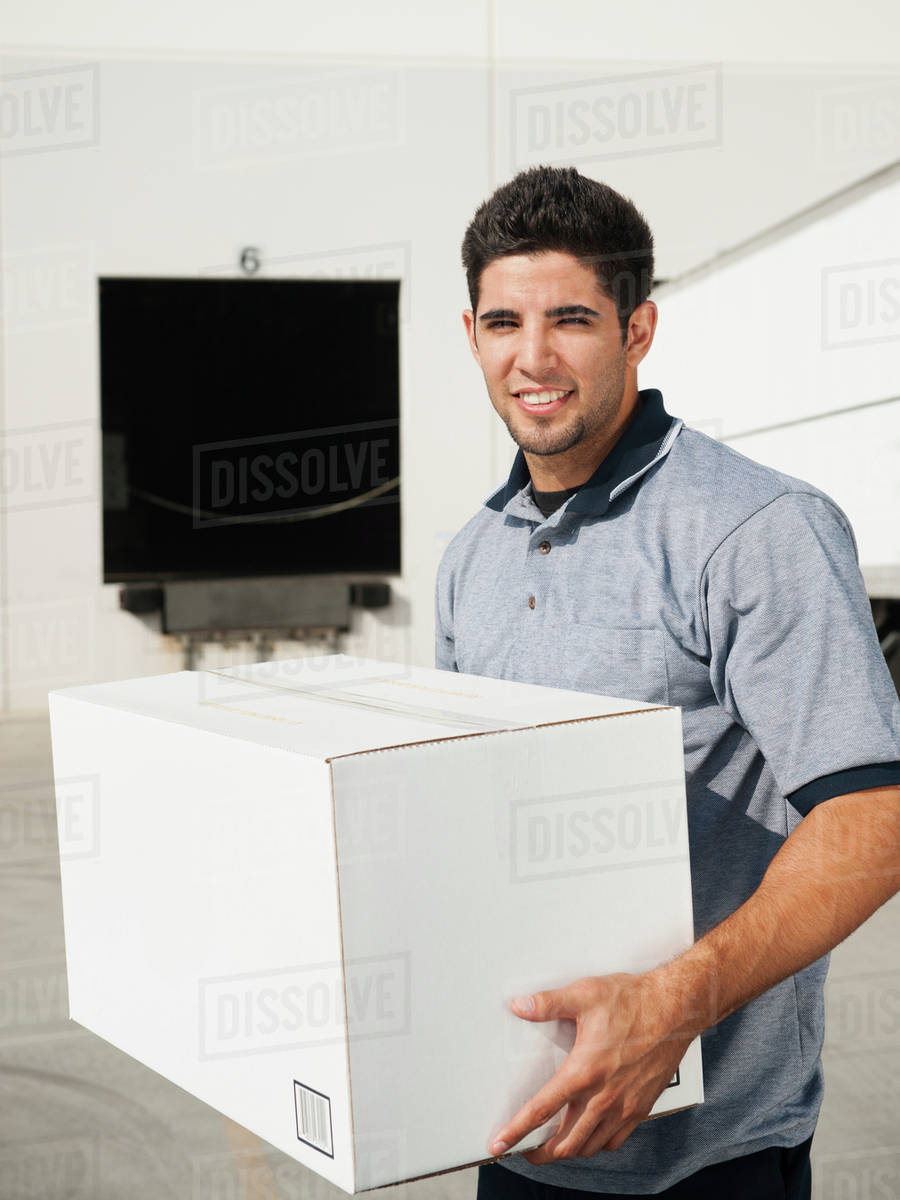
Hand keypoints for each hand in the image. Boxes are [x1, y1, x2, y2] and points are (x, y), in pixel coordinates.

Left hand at [488, 972, 692, 1162]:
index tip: (499, 1145)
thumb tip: (519, 1006)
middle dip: (540, 1153)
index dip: (517, 1131)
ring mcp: (624, 1106)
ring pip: (589, 1146)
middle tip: (525, 1149)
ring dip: (568, 1150)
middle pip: (565, 1143)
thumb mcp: (585, 994)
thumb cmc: (632, 1001)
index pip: (542, 1110)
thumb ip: (548, 1003)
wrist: (675, 1010)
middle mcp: (604, 1096)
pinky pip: (614, 1141)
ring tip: (553, 1145)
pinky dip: (597, 1145)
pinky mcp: (641, 1108)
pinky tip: (589, 1135)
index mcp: (584, 1071)